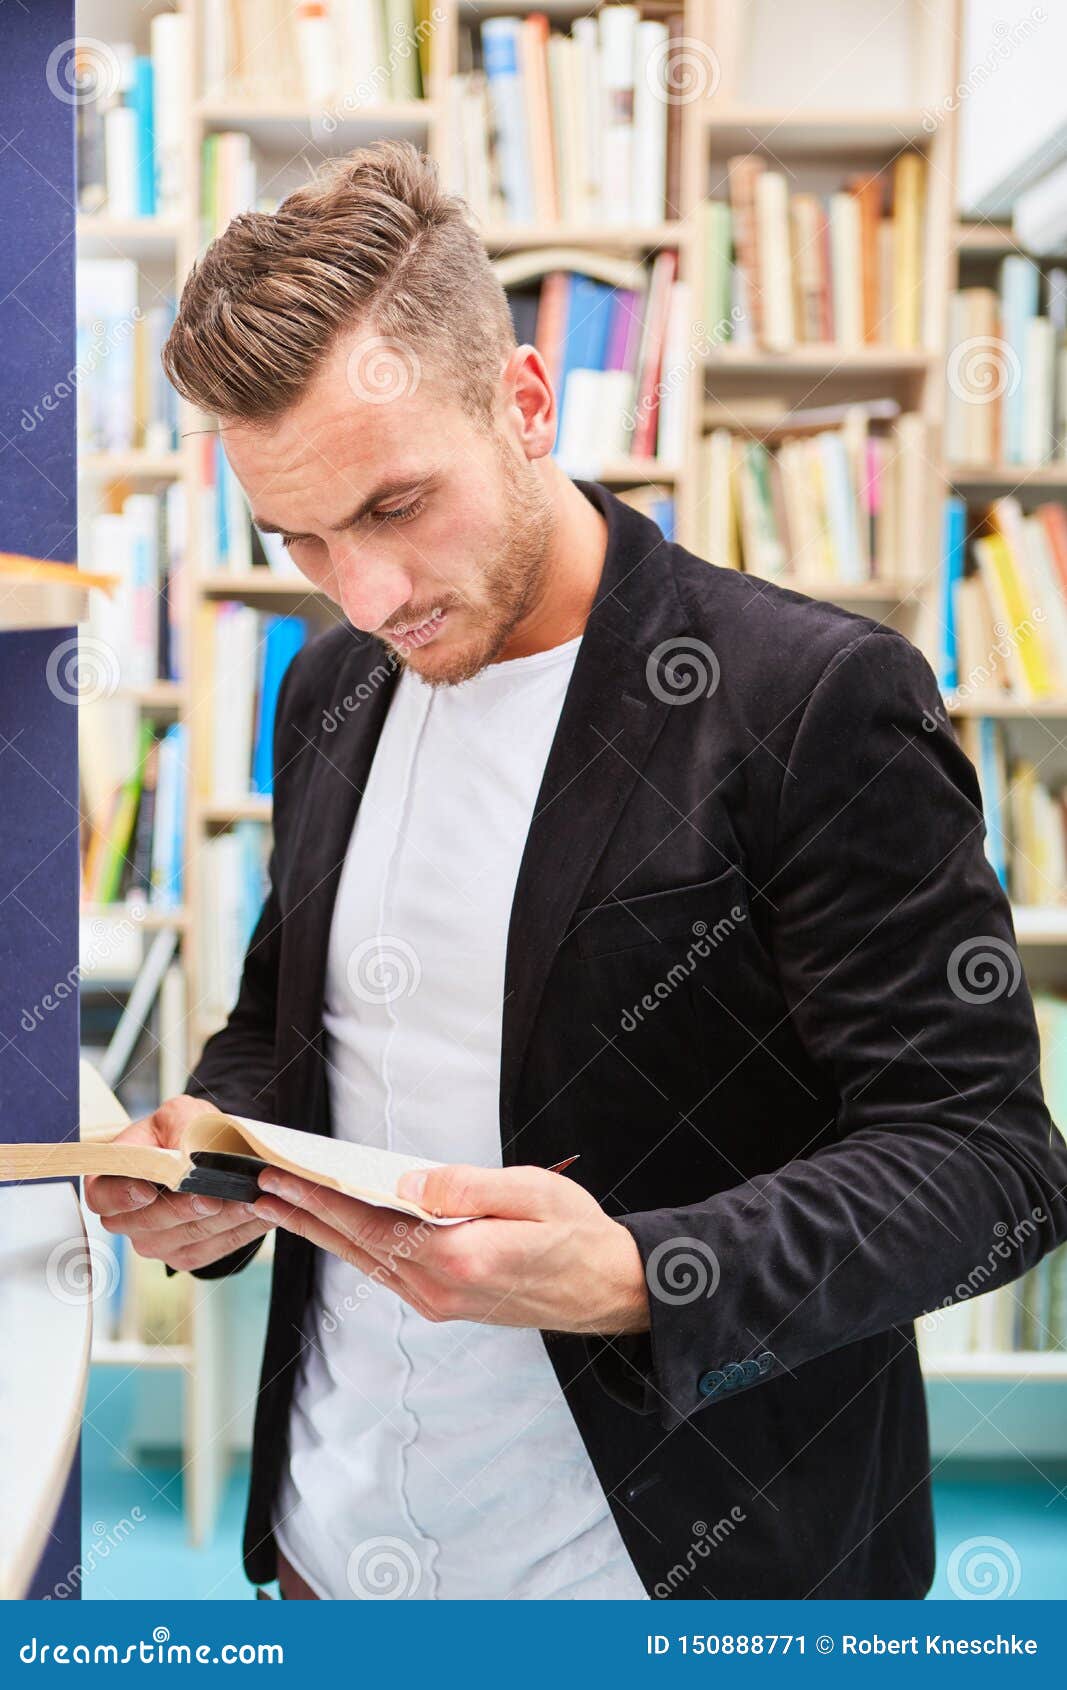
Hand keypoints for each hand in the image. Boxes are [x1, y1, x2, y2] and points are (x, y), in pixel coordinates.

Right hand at [83, 1095, 274, 1272]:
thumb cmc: (183, 1131)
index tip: (147, 1189)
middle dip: (184, 1211)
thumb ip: (178, 1127)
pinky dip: (240, 1231)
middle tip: (211, 1197)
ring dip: (220, 1221)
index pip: (103, 1197)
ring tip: (248, 1201)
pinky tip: (260, 1213)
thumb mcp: (179, 1114)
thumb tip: (185, 1153)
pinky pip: (214, 1248)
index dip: (122, 1197)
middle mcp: (127, 1219)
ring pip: (188, 1237)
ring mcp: (156, 1242)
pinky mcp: (188, 1255)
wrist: (209, 1151)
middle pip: (150, 1224)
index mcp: (110, 1182)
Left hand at [252, 1162, 649, 1334]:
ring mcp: (440, 1302)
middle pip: (357, 1245)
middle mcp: (439, 1289)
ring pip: (366, 1262)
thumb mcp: (531, 1192)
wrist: (611, 1289)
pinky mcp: (446, 1303)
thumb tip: (406, 1183)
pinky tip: (338, 1230)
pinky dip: (354, 1246)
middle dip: (306, 1215)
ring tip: (283, 1207)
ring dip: (322, 1233)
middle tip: (261, 1189)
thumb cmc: (579, 1234)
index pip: (372, 1222)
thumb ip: (466, 1187)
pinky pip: (387, 1271)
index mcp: (457, 1259)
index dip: (322, 1198)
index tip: (283, 1176)